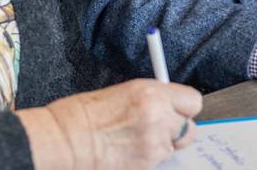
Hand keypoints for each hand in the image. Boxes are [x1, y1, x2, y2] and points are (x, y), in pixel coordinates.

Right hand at [18, 79, 201, 169]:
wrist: (63, 142)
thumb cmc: (81, 115)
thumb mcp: (122, 94)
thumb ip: (150, 100)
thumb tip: (166, 107)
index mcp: (152, 94)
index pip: (192, 101)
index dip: (183, 108)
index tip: (175, 110)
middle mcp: (159, 119)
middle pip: (190, 130)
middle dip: (176, 130)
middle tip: (157, 129)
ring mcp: (154, 148)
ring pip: (173, 149)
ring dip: (160, 147)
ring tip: (132, 143)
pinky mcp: (148, 169)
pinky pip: (158, 164)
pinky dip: (147, 161)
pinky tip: (126, 155)